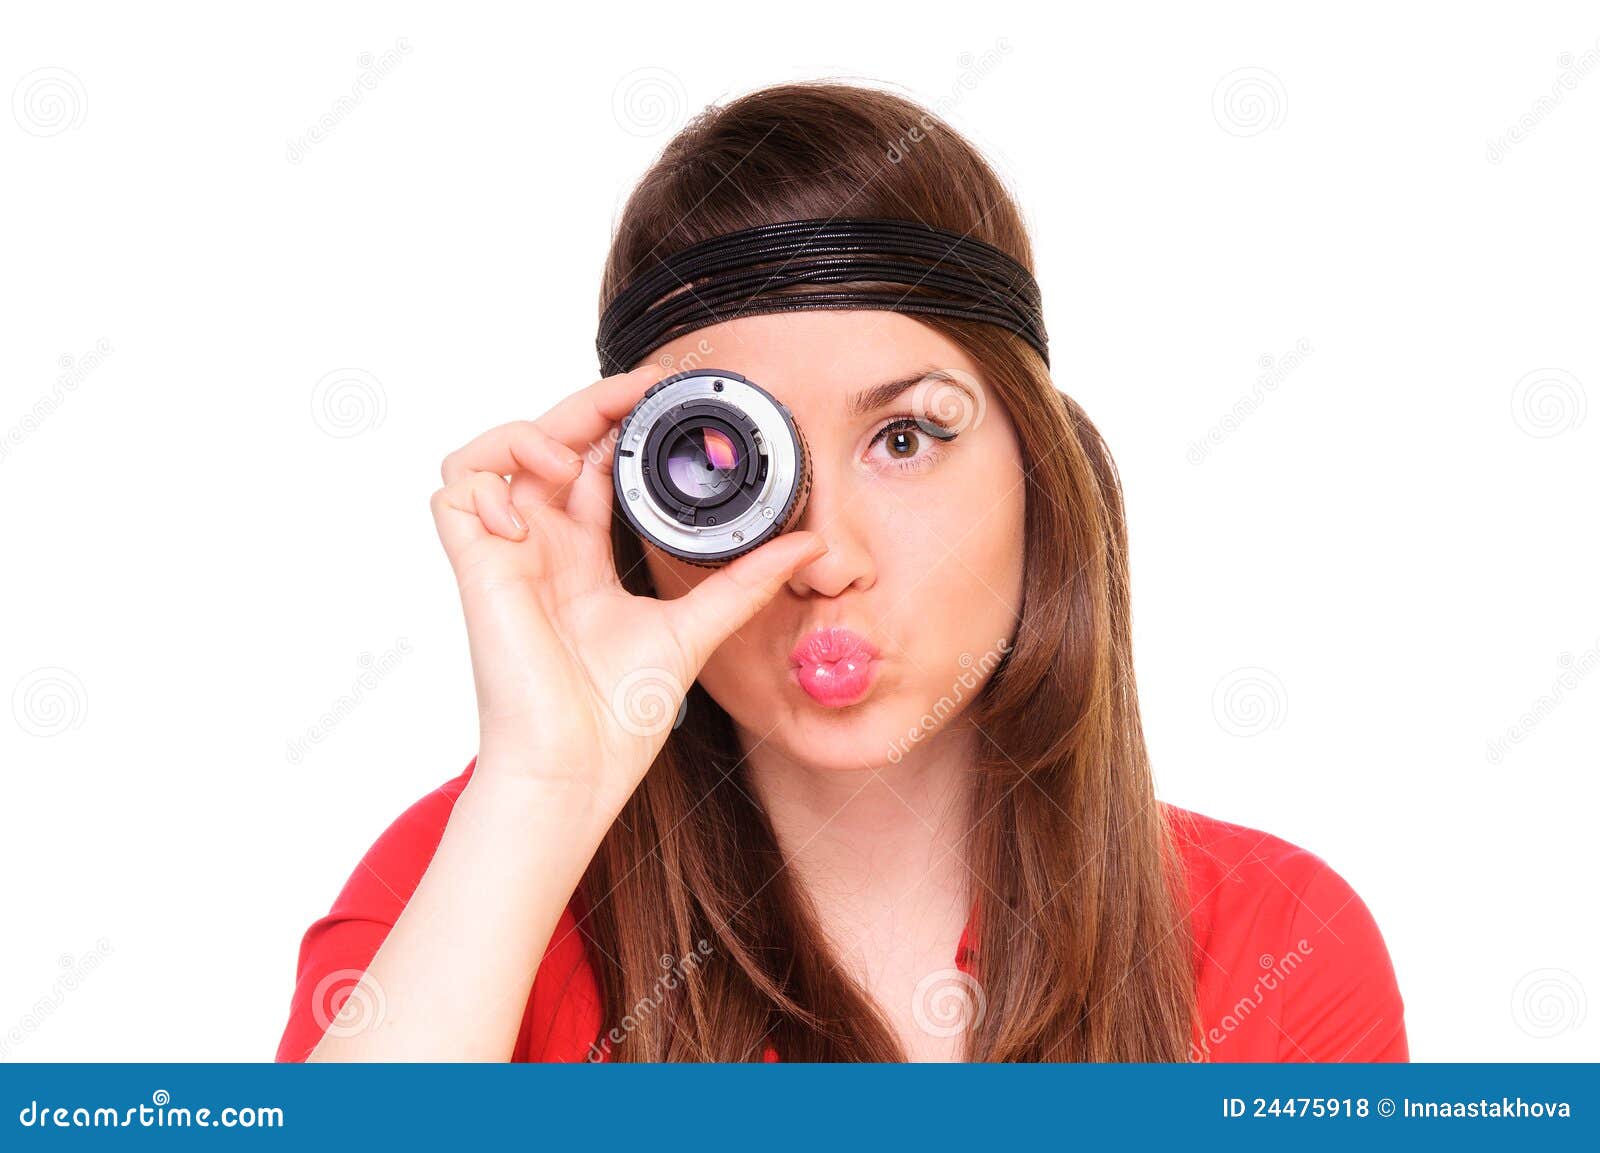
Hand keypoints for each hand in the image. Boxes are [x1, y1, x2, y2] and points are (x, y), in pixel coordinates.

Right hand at [429, 363, 826, 818]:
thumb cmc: (619, 717)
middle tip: (635, 393)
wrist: (577, 769)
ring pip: (488, 455)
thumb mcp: (695, 628)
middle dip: (585, 409)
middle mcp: (541, 547)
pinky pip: (453, 491)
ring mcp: (506, 554)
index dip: (613, 424)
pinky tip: (526, 505)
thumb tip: (807, 546)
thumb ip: (745, 581)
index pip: (587, 466)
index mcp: (583, 558)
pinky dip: (485, 477)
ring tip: (567, 453)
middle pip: (544, 444)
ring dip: (525, 434)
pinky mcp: (478, 567)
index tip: (659, 398)